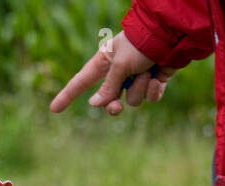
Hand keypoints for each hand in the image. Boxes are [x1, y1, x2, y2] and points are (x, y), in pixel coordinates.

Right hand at [50, 31, 171, 114]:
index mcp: (104, 63)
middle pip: (109, 100)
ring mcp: (136, 78)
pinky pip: (149, 97)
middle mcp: (118, 72)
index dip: (67, 96)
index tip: (54, 109)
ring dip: (139, 89)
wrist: (169, 37)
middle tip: (117, 107)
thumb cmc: (140, 45)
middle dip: (114, 106)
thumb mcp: (120, 65)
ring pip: (133, 100)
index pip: (81, 83)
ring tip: (147, 72)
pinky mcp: (153, 81)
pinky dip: (153, 90)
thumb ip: (108, 87)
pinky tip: (157, 78)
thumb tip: (95, 104)